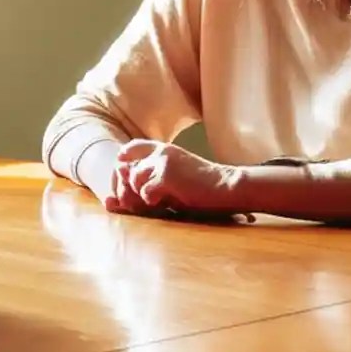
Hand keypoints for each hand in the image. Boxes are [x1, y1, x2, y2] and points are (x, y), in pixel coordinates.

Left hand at [113, 140, 235, 213]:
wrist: (227, 188)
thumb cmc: (203, 187)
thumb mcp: (176, 176)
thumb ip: (153, 176)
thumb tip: (123, 176)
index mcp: (164, 149)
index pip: (132, 148)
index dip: (123, 162)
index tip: (124, 175)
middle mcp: (161, 151)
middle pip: (127, 168)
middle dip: (127, 188)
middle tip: (141, 200)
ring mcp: (163, 162)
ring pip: (133, 180)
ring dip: (140, 195)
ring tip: (158, 202)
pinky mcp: (167, 176)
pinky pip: (145, 192)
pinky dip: (152, 201)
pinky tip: (166, 202)